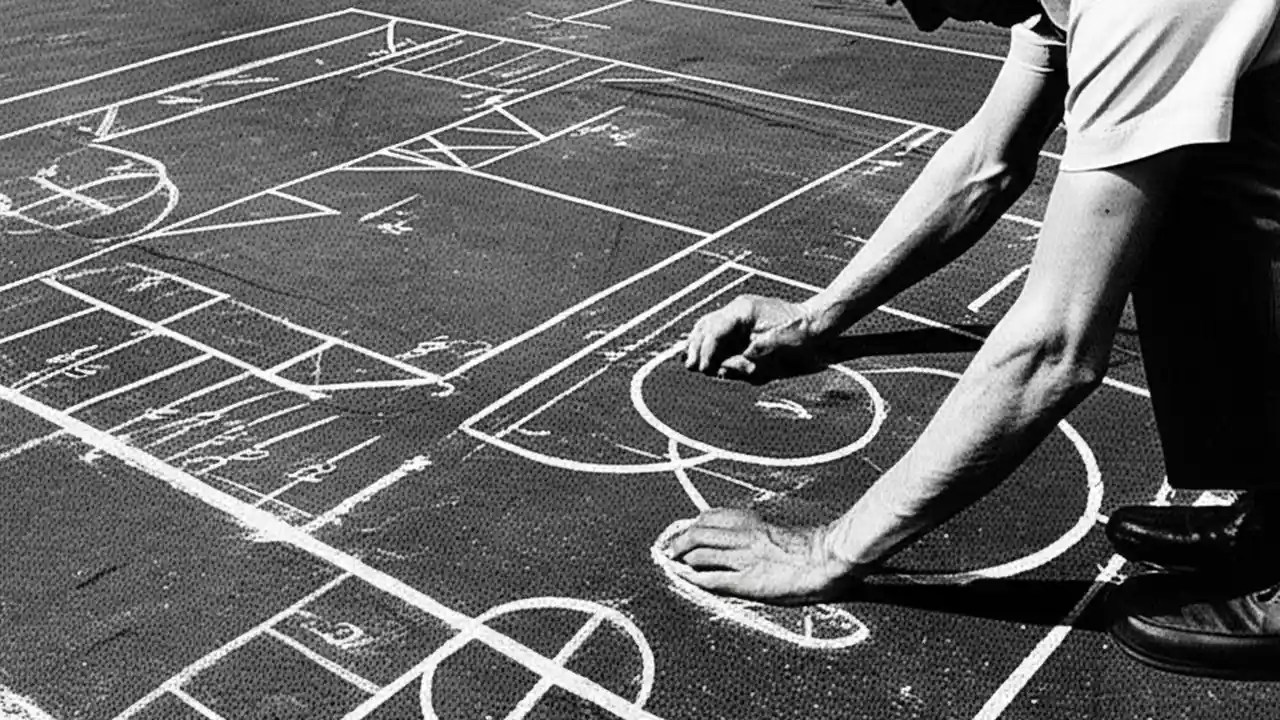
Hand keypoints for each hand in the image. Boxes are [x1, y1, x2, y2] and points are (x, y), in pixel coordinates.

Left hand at [662, 508, 863, 604]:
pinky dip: (695, 578)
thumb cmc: (808, 546)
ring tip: (673, 564)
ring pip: (700, 554)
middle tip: (669, 550)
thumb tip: (737, 537)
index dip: (691, 525)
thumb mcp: (774, 530)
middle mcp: (743, 536)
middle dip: (678, 542)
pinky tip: (686, 579)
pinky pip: (712, 578)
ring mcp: (743, 559)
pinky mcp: (747, 581)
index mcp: (751, 521)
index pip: (710, 517)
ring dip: (682, 560)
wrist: (826, 558)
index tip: (683, 531)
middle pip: (698, 533)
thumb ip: (754, 532)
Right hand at [680, 294, 823, 382]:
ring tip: (693, 361)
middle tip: (691, 366)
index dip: (705, 351)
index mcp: (742, 310)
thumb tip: (722, 368)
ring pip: (709, 327)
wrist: (816, 324)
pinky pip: (720, 332)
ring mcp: (740, 314)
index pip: (713, 330)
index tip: (701, 367)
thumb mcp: (770, 350)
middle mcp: (737, 309)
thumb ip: (743, 360)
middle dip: (697, 347)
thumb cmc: (798, 335)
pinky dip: (711, 344)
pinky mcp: (744, 322)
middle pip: (705, 326)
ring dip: (701, 344)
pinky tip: (706, 355)